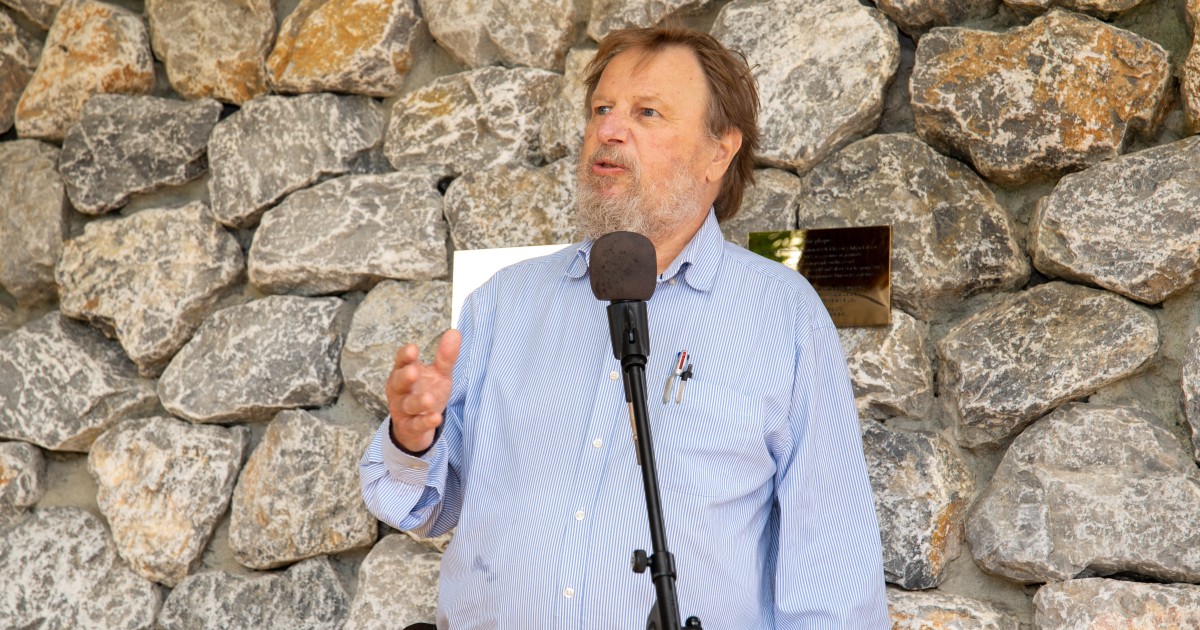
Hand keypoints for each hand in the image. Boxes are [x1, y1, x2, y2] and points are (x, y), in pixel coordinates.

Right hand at [385, 330, 460, 453]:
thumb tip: (455, 331)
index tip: (414, 349)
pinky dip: (425, 421)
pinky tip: (436, 417)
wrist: (418, 426)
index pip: (401, 362)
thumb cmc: (426, 392)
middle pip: (398, 382)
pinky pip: (416, 424)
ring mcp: (402, 410)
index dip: (405, 356)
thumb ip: (445, 356)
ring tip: (429, 399)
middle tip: (413, 371)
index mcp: (404, 372)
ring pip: (407, 405)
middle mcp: (399, 391)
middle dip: (404, 377)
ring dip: (417, 402)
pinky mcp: (409, 427)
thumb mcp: (439, 374)